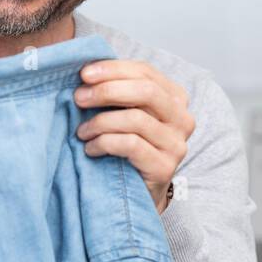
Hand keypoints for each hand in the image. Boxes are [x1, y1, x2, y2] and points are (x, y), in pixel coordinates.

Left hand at [74, 59, 194, 211]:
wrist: (140, 192)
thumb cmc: (129, 149)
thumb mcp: (126, 114)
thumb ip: (118, 92)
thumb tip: (86, 73)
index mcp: (175, 98)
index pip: (145, 72)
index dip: (113, 69)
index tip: (84, 74)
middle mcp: (182, 118)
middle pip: (145, 91)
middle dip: (107, 91)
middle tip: (79, 98)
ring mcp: (176, 144)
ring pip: (135, 119)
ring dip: (100, 122)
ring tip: (82, 131)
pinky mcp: (164, 167)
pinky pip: (130, 145)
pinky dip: (104, 143)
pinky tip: (90, 149)